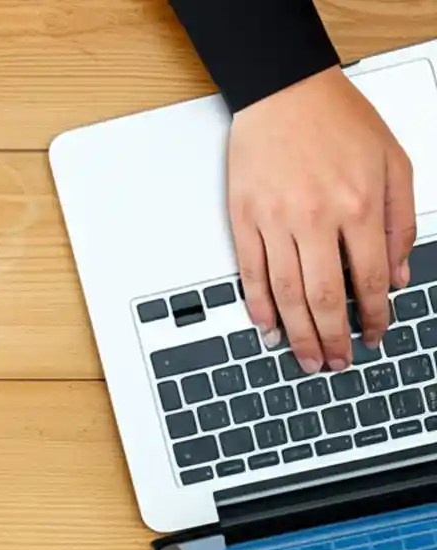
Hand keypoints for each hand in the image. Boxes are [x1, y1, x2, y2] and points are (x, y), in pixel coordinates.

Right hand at [229, 66, 415, 372]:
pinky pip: (250, 270)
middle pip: (322, 297)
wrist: (284, 91)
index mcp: (358, 205)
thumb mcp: (394, 162)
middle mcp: (315, 217)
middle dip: (331, 339)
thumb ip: (400, 222)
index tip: (372, 336)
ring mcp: (274, 219)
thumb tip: (397, 275)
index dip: (372, 316)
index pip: (367, 279)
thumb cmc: (337, 120)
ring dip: (296, 333)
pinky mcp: (244, 215)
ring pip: (285, 292)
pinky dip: (257, 304)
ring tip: (304, 358)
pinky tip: (266, 326)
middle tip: (335, 364)